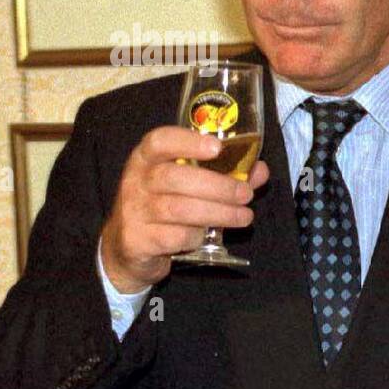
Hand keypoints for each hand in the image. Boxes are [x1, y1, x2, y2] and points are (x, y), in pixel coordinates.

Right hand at [99, 127, 268, 292]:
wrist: (129, 247)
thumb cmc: (165, 206)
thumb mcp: (189, 186)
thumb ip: (224, 175)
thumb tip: (259, 170)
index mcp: (146, 159)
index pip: (159, 141)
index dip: (188, 142)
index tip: (217, 147)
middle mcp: (135, 181)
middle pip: (174, 177)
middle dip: (217, 186)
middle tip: (246, 194)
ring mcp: (133, 211)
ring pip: (177, 209)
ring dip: (218, 213)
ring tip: (244, 217)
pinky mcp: (136, 240)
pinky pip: (174, 237)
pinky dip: (196, 237)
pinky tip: (208, 236)